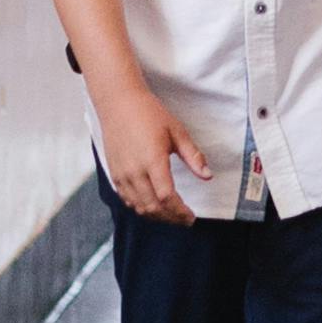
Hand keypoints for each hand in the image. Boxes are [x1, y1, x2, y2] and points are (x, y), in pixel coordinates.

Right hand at [95, 83, 213, 216]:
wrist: (119, 103)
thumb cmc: (148, 114)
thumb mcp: (177, 132)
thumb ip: (193, 156)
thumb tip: (207, 176)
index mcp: (153, 160)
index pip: (167, 197)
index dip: (180, 212)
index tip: (191, 217)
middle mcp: (135, 171)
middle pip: (153, 208)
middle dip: (171, 218)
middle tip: (184, 219)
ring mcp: (122, 174)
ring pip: (139, 207)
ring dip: (157, 216)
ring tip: (171, 215)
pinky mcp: (114, 174)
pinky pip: (127, 200)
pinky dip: (141, 208)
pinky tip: (152, 205)